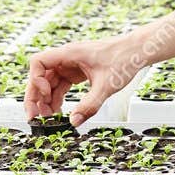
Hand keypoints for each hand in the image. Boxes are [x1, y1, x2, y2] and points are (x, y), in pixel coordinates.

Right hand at [24, 35, 147, 126]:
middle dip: (36, 97)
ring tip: (49, 119)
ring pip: (50, 83)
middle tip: (36, 117)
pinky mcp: (78, 72)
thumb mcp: (106, 86)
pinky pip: (61, 86)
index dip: (36, 80)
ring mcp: (71, 65)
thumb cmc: (124, 59)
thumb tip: (74, 122)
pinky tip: (59, 112)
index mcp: (69, 54)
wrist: (138, 51)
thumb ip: (89, 105)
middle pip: (40, 76)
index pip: (38, 62)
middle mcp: (67, 58)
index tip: (44, 95)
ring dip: (47, 100)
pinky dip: (58, 98)